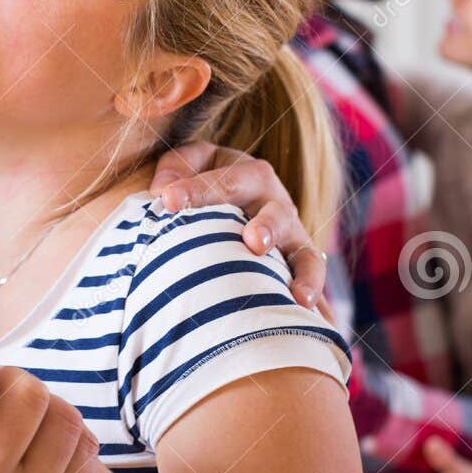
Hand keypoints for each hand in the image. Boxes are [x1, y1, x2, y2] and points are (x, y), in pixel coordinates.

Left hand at [149, 141, 326, 307]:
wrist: (236, 199)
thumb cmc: (204, 184)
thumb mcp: (189, 165)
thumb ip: (174, 168)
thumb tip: (160, 191)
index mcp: (245, 173)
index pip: (222, 179)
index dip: (195, 188)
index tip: (168, 201)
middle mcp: (272, 200)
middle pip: (274, 212)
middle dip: (265, 225)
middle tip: (254, 241)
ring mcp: (289, 232)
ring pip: (300, 247)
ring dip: (298, 267)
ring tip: (292, 286)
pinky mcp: (299, 259)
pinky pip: (311, 272)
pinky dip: (310, 287)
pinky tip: (303, 307)